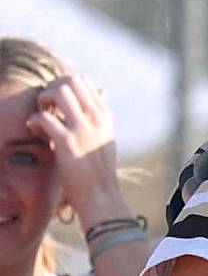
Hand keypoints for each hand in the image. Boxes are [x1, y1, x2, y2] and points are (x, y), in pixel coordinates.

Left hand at [26, 75, 119, 220]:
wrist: (100, 196)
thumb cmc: (99, 170)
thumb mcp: (105, 137)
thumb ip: (99, 115)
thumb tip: (101, 90)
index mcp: (104, 116)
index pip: (85, 81)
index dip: (64, 85)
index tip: (57, 103)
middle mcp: (96, 119)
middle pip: (71, 80)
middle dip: (52, 88)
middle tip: (47, 107)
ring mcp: (83, 130)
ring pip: (59, 92)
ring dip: (44, 99)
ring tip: (42, 116)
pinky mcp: (67, 143)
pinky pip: (44, 118)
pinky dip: (34, 121)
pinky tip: (36, 132)